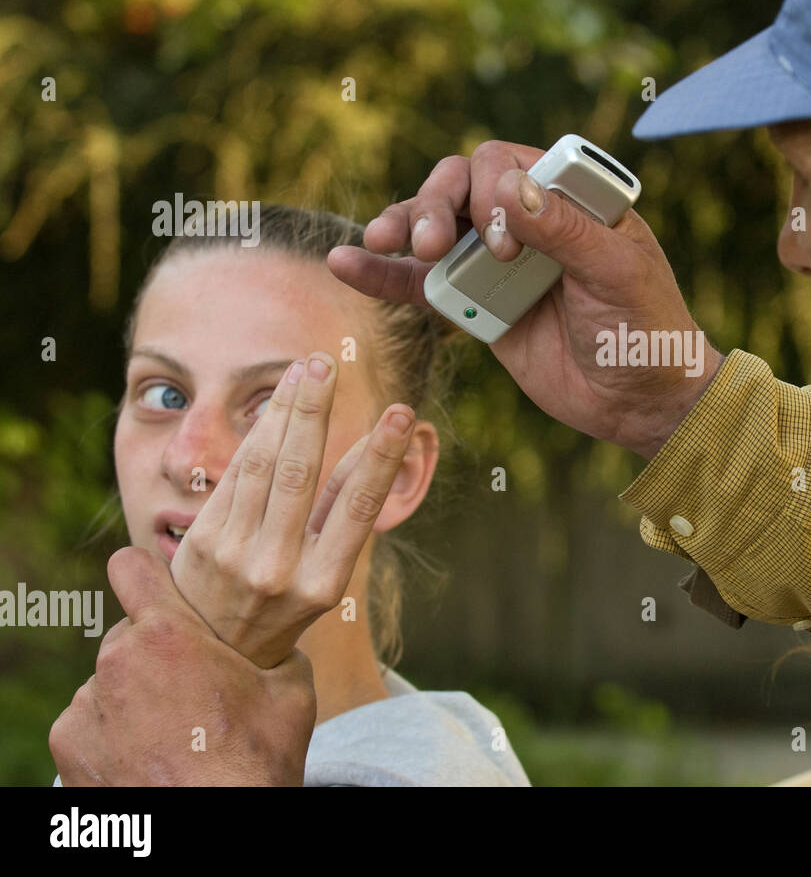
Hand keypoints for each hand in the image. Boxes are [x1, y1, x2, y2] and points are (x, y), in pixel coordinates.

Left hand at [50, 546, 315, 785]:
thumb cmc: (256, 764)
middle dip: (158, 653)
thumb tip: (278, 636)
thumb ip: (278, 647)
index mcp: (169, 635)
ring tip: (176, 731)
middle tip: (195, 688)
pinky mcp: (68, 747)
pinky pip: (91, 720)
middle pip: (131, 634)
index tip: (161, 589)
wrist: (217, 831)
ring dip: (136, 694)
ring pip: (111, 679)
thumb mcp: (293, 693)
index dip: (147, 573)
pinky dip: (114, 732)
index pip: (130, 567)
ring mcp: (86, 706)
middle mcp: (117, 662)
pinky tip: (150, 754)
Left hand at [171, 351, 416, 668]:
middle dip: (314, 411)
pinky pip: (234, 474)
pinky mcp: (203, 541)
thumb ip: (343, 510)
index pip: (358, 506)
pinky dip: (257, 433)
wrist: (214, 651)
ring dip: (284, 410)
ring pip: (263, 466)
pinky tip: (276, 402)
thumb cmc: (285, 598)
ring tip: (304, 370)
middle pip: (299, 473)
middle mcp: (278, 570)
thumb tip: (375, 449)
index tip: (401, 412)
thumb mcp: (326, 569)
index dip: (380, 455)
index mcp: (324, 582)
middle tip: (328, 364)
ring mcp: (236, 555)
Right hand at [327, 141, 725, 458]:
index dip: (491, 185)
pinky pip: (422, 283)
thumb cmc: (647, 330)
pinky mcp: (476, 305)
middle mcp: (528, 220)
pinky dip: (383, 274)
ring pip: (434, 224)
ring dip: (402, 223)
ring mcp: (497, 262)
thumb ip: (565, 232)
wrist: (641, 403)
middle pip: (458, 183)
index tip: (505, 241)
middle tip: (434, 245)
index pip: (508, 160)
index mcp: (569, 198)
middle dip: (435, 203)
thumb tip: (509, 186)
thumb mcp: (617, 276)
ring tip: (381, 240)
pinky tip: (346, 264)